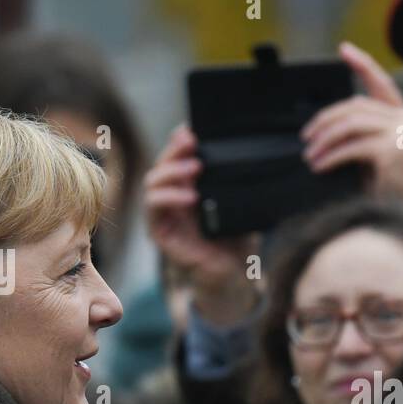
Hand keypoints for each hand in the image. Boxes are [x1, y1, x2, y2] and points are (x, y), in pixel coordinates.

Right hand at [143, 124, 258, 326]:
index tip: (192, 129)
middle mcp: (172, 196)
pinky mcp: (159, 232)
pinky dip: (169, 198)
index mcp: (186, 185)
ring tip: (195, 168)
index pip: (176, 156)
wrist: (232, 274)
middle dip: (174, 150)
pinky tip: (190, 197)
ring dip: (171, 171)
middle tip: (192, 143)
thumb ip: (236, 182)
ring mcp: (163, 213)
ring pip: (152, 181)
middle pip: (162, 163)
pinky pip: (155, 208)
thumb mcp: (239, 204)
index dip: (179, 141)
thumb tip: (250, 154)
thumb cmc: (235, 238)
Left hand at [301, 42, 402, 211]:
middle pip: (357, 106)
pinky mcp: (393, 150)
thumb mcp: (382, 159)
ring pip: (351, 124)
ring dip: (325, 140)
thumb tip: (328, 131)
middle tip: (306, 137)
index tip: (345, 50)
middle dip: (326, 119)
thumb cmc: (398, 195)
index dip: (363, 65)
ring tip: (310, 156)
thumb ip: (365, 138)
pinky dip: (330, 157)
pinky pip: (351, 147)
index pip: (382, 85)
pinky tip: (319, 167)